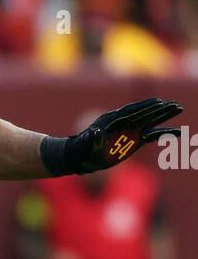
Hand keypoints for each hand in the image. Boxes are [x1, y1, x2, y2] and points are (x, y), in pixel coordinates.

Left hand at [41, 98, 182, 176]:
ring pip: (150, 122)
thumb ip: (91, 138)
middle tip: (175, 105)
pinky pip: (151, 136)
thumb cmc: (81, 149)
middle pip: (145, 113)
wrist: (80, 156)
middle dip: (160, 109)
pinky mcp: (134, 141)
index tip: (158, 102)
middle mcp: (124, 123)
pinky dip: (163, 134)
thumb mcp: (85, 144)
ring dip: (164, 116)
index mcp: (113, 121)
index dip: (144, 107)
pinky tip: (176, 132)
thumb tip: (94, 133)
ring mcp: (130, 131)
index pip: (131, 112)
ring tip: (178, 109)